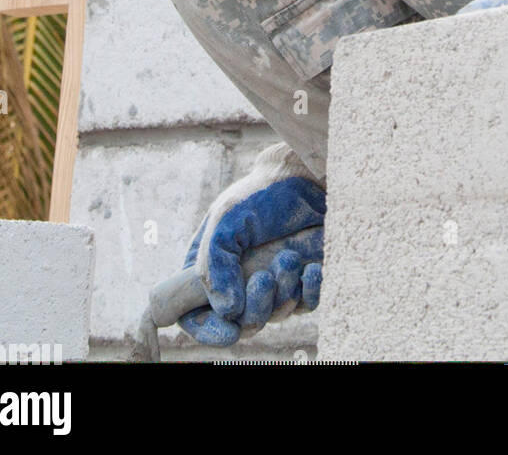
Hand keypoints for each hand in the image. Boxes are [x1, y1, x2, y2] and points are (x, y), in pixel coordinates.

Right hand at [177, 143, 325, 345]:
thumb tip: (228, 311)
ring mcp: (274, 282)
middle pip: (242, 324)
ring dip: (283, 291)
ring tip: (288, 256)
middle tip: (265, 277)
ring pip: (276, 316)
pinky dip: (310, 291)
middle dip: (256, 307)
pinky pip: (308, 305)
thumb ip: (214, 266)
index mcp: (211, 268)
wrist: (305, 176)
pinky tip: (311, 268)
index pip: (196, 315)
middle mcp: (240, 281)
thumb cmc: (260, 194)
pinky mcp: (303, 279)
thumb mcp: (225, 221)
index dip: (209, 330)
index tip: (230, 330)